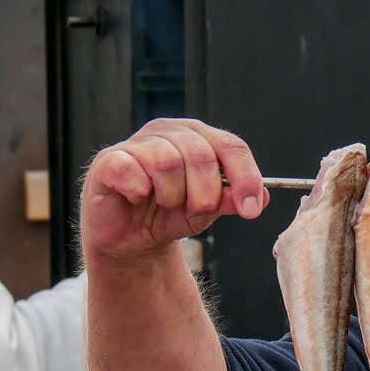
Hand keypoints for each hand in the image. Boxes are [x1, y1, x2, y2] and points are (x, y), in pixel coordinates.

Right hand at [81, 119, 268, 260]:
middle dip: (205, 194)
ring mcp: (137, 143)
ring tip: (165, 204)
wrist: (132, 238)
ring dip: (172, 195)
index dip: (246, 178)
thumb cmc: (171, 215)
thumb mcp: (210, 210)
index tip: (251, 210)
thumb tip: (261, 196)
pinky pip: (131, 169)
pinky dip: (140, 191)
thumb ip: (233, 199)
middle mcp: (170, 132)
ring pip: (167, 161)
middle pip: (202, 154)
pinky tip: (138, 197)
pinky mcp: (109, 161)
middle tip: (195, 211)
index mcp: (200, 137)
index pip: (232, 145)